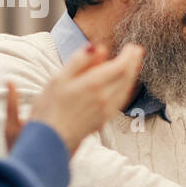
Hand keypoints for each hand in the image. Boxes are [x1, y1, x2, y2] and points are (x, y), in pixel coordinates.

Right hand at [26, 42, 144, 153]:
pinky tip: (124, 85)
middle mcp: (104, 97)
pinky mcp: (104, 119)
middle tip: (136, 50)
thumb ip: (80, 61)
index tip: (132, 46)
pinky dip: (126, 88)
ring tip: (134, 64)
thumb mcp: (58, 78)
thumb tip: (98, 48)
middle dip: (134, 62)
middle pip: (127, 77)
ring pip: (126, 89)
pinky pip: (121, 100)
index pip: (120, 66)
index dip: (129, 55)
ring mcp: (106, 110)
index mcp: (93, 84)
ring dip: (132, 74)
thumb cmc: (49, 108)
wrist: (49, 140)